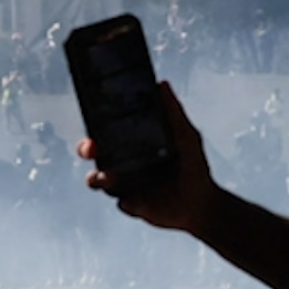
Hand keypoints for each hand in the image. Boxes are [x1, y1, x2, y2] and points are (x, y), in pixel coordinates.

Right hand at [81, 80, 218, 232]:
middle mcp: (124, 163)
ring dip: (98, 177)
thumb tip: (162, 84)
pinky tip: (136, 199)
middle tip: (91, 146)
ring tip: (108, 176)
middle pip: (94, 154)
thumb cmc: (194, 167)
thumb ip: (173, 112)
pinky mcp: (131, 205)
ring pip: (99, 180)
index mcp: (133, 144)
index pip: (107, 131)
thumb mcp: (186, 136)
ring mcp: (125, 185)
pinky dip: (127, 200)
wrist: (202, 204)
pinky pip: (121, 202)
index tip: (92, 114)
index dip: (96, 124)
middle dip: (85, 148)